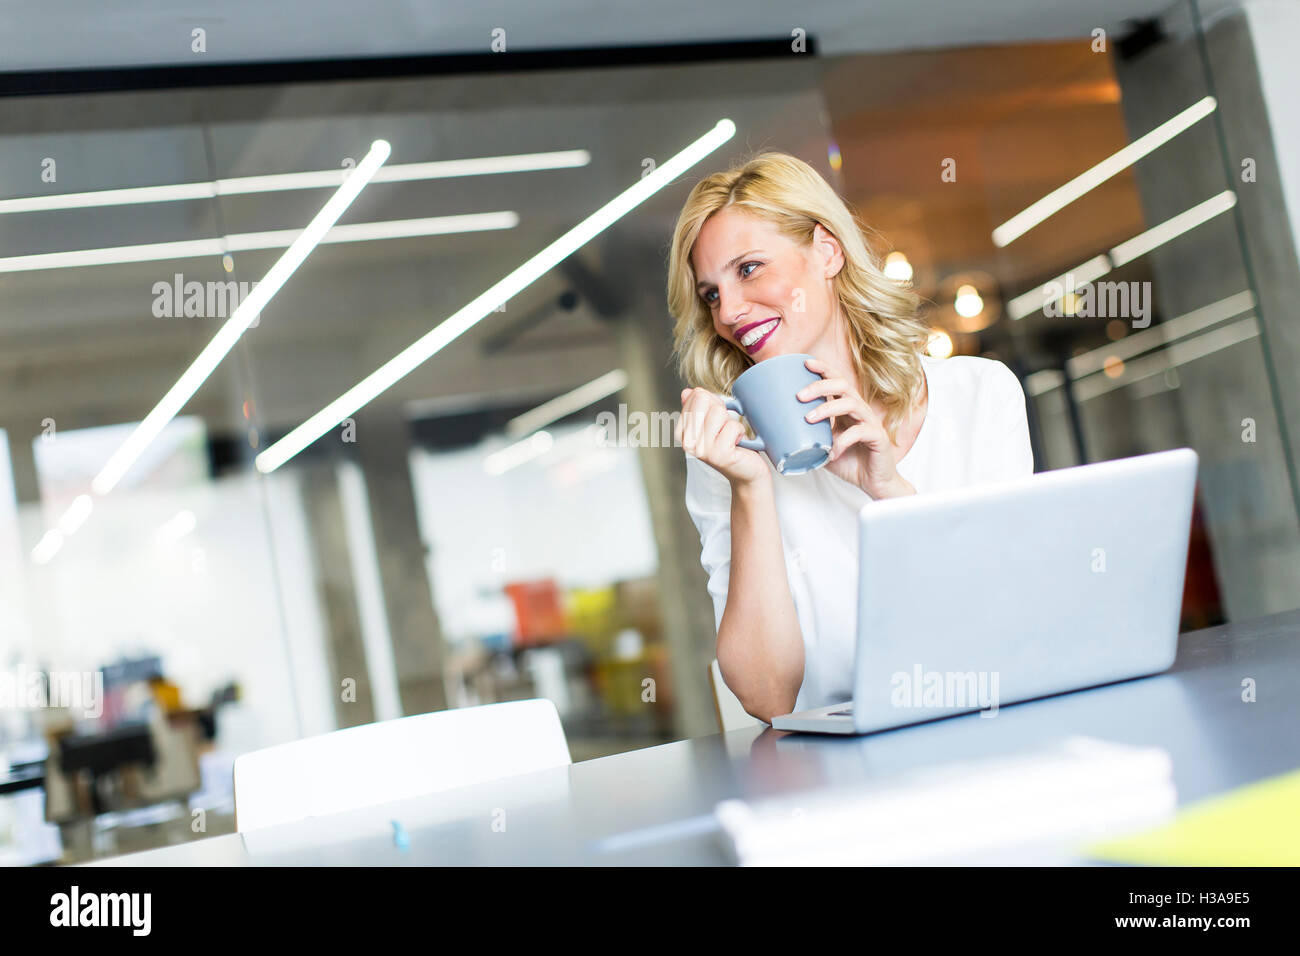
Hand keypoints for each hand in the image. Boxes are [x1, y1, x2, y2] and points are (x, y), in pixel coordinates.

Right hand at [676, 387, 768, 487]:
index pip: (696, 395)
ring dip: (731, 422)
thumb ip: (699, 406)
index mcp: (682, 431)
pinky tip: (737, 445)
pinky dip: (740, 433)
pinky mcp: (718, 455)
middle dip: (721, 410)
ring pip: (718, 412)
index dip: (714, 402)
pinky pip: (733, 426)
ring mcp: (701, 449)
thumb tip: (687, 392)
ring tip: (730, 438)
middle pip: (704, 400)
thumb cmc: (732, 445)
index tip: (717, 419)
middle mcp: (687, 441)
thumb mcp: (713, 422)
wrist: (746, 471)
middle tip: (724, 429)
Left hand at [797, 356, 912, 497]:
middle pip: (843, 385)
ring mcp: (869, 422)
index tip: (805, 363)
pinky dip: (842, 441)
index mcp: (846, 408)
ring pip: (851, 403)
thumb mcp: (821, 447)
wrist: (873, 481)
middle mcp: (859, 410)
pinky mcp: (878, 437)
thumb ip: (805, 438)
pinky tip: (831, 452)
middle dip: (820, 386)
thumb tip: (775, 436)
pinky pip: (860, 432)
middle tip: (799, 396)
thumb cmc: (848, 461)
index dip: (823, 369)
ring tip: (808, 418)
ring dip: (827, 408)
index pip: (836, 380)